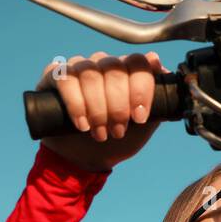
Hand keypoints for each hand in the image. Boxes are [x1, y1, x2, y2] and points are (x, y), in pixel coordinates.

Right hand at [36, 51, 170, 171]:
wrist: (85, 159)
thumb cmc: (116, 140)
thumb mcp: (144, 126)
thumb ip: (158, 102)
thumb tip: (166, 73)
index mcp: (127, 72)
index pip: (138, 62)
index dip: (141, 88)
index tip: (139, 117)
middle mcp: (104, 64)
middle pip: (114, 68)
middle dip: (118, 105)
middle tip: (117, 130)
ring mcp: (79, 67)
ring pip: (90, 73)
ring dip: (98, 109)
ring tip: (100, 133)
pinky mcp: (54, 76)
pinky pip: (66, 79)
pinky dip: (76, 104)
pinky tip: (82, 124)